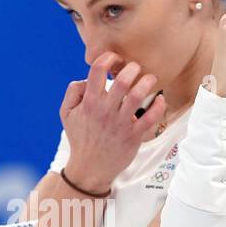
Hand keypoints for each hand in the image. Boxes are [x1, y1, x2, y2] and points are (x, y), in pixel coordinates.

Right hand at [58, 52, 165, 193]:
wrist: (90, 169)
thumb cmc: (80, 138)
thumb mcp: (66, 114)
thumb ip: (73, 92)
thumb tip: (86, 78)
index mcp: (90, 102)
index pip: (97, 70)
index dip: (108, 57)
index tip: (115, 58)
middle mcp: (105, 111)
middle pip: (122, 80)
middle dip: (132, 68)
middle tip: (135, 68)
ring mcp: (121, 123)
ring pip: (137, 95)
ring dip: (147, 82)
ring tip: (150, 79)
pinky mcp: (134, 136)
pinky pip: (151, 117)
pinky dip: (159, 105)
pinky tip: (159, 99)